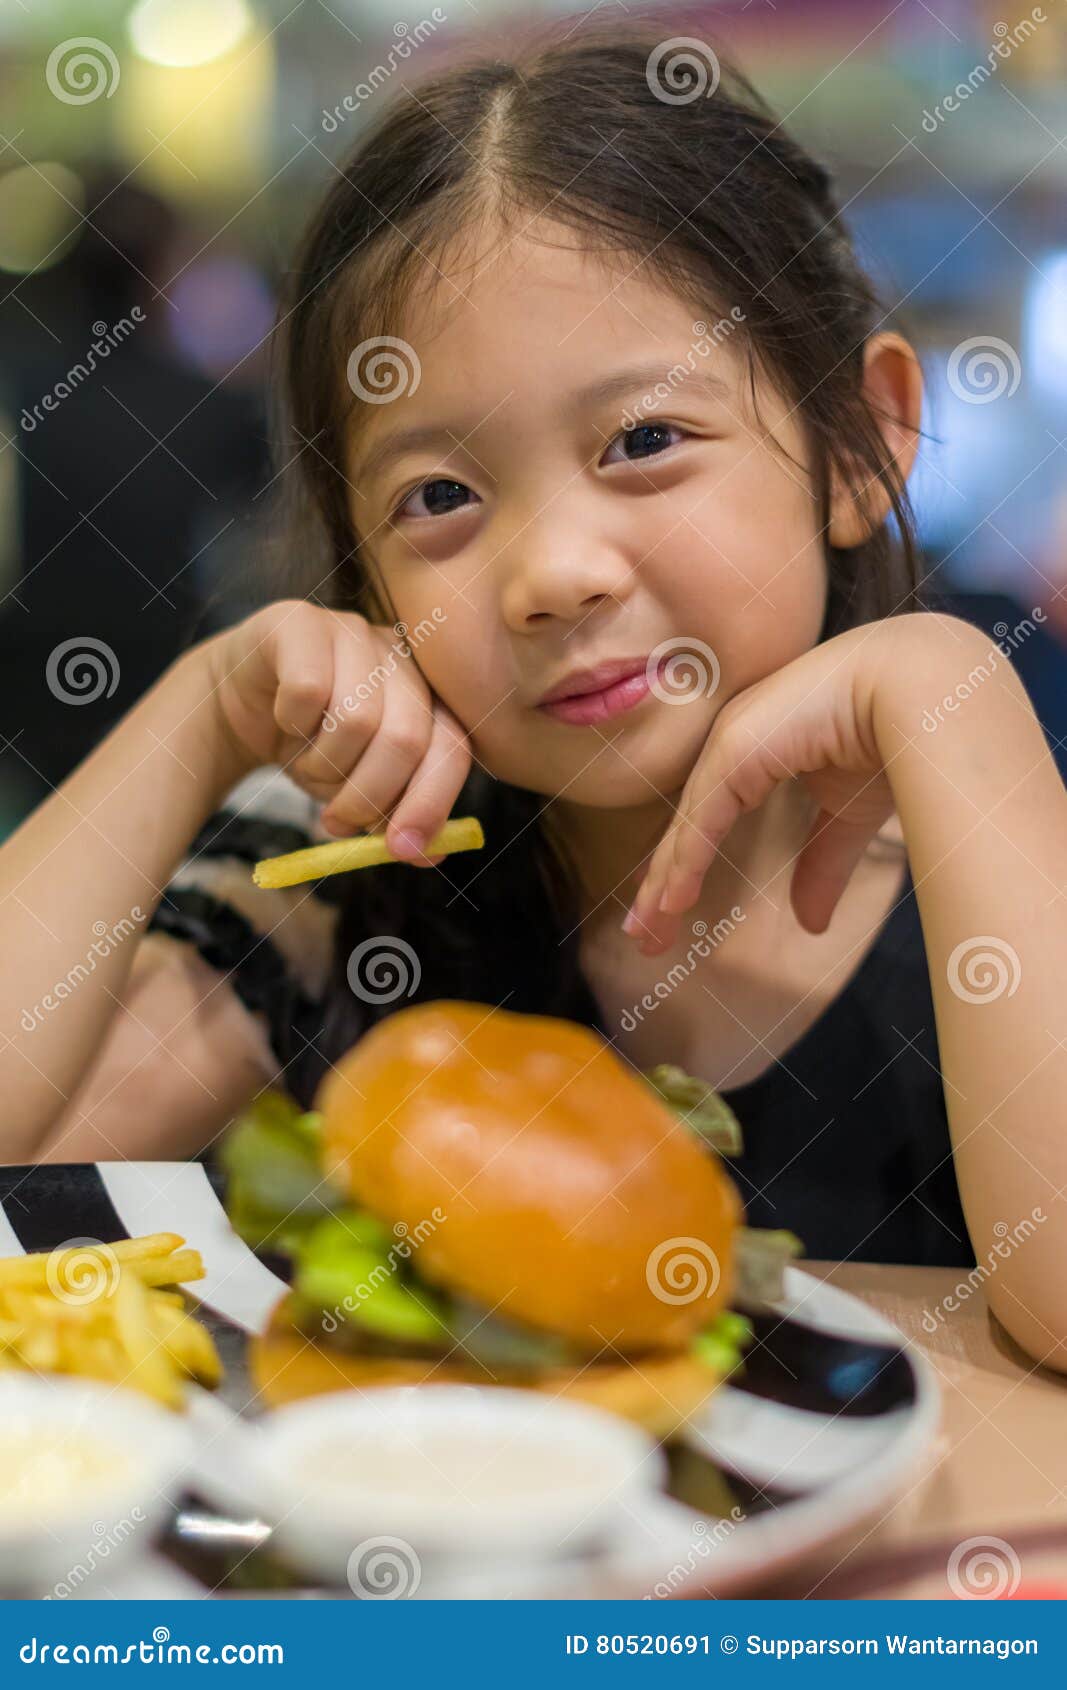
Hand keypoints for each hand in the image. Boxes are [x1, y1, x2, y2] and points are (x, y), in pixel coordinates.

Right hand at [204, 600, 471, 864]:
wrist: (239, 705)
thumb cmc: (311, 746)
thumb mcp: (356, 789)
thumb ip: (395, 818)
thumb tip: (431, 855)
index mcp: (430, 697)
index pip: (452, 750)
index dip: (429, 804)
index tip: (400, 850)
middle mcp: (401, 658)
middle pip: (406, 738)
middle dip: (367, 796)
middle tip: (336, 819)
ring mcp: (353, 632)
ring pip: (355, 720)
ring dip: (321, 764)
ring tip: (305, 761)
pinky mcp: (302, 623)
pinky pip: (307, 691)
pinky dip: (289, 724)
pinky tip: (282, 720)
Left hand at [621, 619, 911, 951]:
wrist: (920, 693)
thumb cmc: (893, 737)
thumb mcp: (848, 818)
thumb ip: (822, 866)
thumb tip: (810, 926)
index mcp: (755, 752)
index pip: (706, 822)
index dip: (684, 869)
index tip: (666, 915)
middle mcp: (733, 745)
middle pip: (687, 828)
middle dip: (661, 885)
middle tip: (642, 937)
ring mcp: (731, 743)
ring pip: (688, 827)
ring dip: (663, 884)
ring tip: (645, 934)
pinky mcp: (736, 748)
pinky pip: (704, 816)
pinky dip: (687, 861)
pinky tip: (671, 901)